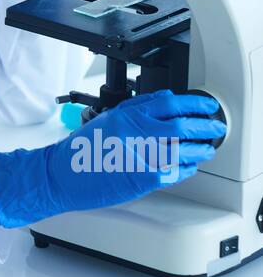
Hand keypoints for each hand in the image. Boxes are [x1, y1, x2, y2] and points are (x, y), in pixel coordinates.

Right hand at [0, 90, 226, 228]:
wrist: (61, 175)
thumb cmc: (81, 150)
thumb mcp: (108, 119)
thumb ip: (137, 108)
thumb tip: (164, 98)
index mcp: (127, 115)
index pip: (169, 102)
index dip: (194, 102)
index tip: (205, 105)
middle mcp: (135, 133)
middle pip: (182, 125)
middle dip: (205, 125)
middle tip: (215, 125)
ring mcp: (141, 156)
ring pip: (183, 149)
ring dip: (200, 148)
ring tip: (207, 147)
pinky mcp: (144, 179)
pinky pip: (174, 172)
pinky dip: (186, 168)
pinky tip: (188, 166)